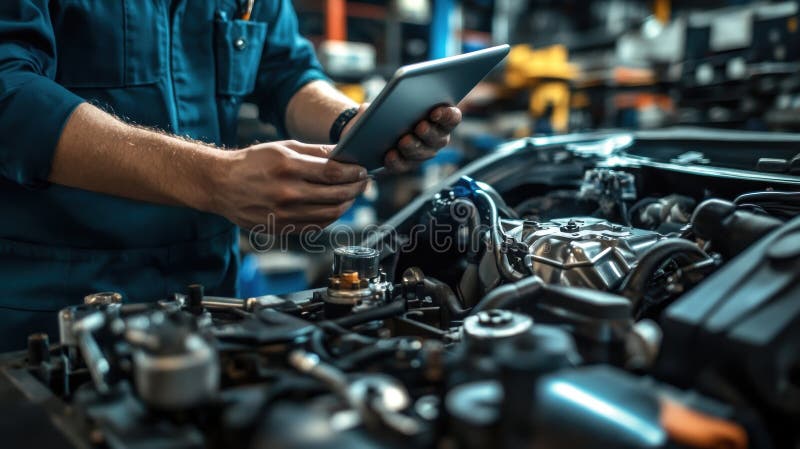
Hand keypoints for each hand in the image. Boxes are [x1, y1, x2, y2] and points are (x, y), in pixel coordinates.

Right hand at [210, 140, 367, 231]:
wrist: (221, 185)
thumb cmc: (252, 163)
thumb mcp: (282, 147)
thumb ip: (315, 152)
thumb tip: (343, 154)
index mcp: (288, 167)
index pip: (333, 172)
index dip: (353, 172)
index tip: (362, 170)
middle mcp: (287, 192)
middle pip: (336, 194)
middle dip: (356, 188)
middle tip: (363, 182)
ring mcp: (285, 214)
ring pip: (331, 213)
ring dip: (347, 204)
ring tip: (351, 194)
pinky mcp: (282, 228)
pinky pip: (317, 226)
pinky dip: (331, 217)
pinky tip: (334, 207)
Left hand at [342, 103, 462, 172]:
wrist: (373, 127)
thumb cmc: (392, 108)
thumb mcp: (393, 98)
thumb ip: (394, 96)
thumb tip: (382, 102)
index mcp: (440, 119)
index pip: (452, 118)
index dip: (448, 115)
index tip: (436, 111)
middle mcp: (435, 138)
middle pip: (438, 138)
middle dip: (429, 132)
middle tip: (421, 126)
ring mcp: (421, 153)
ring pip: (421, 153)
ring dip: (414, 147)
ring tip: (404, 140)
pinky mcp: (405, 164)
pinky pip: (402, 165)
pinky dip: (396, 161)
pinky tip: (390, 154)